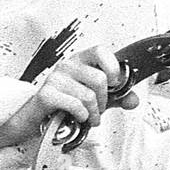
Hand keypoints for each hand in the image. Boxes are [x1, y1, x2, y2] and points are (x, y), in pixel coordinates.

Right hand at [0, 44, 140, 147]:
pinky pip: (75, 105)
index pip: (101, 50)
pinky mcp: (46, 95)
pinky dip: (81, 116)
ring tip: (89, 118)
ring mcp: (55, 78)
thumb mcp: (96, 100)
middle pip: (100, 79)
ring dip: (94, 114)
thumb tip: (134, 100)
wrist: (35, 120)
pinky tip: (78, 119)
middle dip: (105, 101)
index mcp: (79, 61)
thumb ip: (116, 98)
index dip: (113, 67)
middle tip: (99, 111)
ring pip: (89, 96)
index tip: (115, 85)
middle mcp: (67, 65)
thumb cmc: (65, 105)